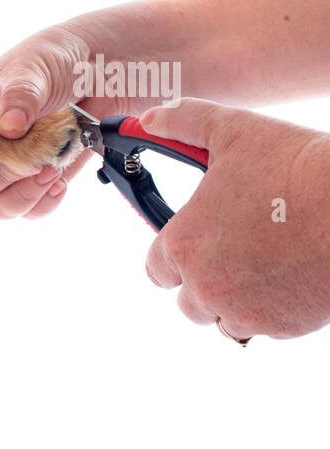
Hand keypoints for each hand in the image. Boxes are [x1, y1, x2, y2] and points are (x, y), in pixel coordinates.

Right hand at [0, 25, 106, 217]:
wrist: (99, 68)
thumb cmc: (53, 59)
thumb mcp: (30, 69)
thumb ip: (19, 97)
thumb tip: (9, 126)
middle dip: (8, 176)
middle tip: (37, 159)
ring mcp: (5, 168)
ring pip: (0, 206)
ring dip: (26, 195)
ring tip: (51, 171)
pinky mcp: (34, 181)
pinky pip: (31, 210)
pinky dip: (45, 202)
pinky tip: (59, 180)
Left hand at [142, 99, 329, 339]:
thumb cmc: (298, 168)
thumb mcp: (234, 131)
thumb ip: (184, 123)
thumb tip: (149, 120)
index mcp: (183, 244)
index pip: (156, 268)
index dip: (173, 256)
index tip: (194, 245)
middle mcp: (204, 284)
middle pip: (188, 299)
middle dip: (205, 279)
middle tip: (238, 251)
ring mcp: (242, 310)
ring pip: (222, 318)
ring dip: (235, 299)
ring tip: (265, 265)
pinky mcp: (280, 327)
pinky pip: (262, 328)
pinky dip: (271, 310)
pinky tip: (290, 278)